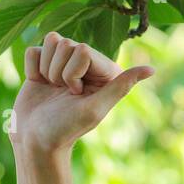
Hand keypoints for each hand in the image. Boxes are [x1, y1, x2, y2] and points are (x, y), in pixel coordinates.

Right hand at [9, 33, 154, 154]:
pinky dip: (32, 69)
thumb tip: (152, 69)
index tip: (76, 95)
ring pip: (50, 41)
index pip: (82, 50)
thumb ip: (121, 86)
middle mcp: (84, 65)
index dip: (73, 74)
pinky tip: (38, 84)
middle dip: (58, 73)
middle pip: (65, 44)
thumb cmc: (65, 129)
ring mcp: (62, 63)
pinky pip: (34, 50)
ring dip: (45, 69)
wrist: (34, 142)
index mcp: (102, 73)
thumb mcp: (94, 110)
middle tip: (62, 95)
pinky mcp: (41, 66)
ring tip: (51, 90)